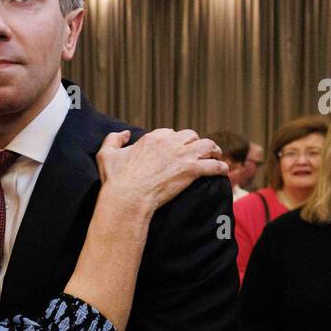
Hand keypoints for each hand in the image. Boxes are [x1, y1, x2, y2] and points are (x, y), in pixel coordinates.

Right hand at [95, 128, 227, 214]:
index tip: (176, 149)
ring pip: (207, 146)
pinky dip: (221, 168)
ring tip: (217, 157)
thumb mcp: (106, 155)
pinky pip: (214, 165)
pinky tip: (224, 172)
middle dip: (195, 143)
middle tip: (199, 152)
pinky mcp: (192, 171)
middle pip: (191, 136)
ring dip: (213, 151)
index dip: (174, 140)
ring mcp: (183, 156)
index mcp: (153, 138)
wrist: (127, 198)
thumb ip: (114, 139)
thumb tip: (125, 133)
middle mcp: (170, 143)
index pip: (170, 133)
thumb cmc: (116, 180)